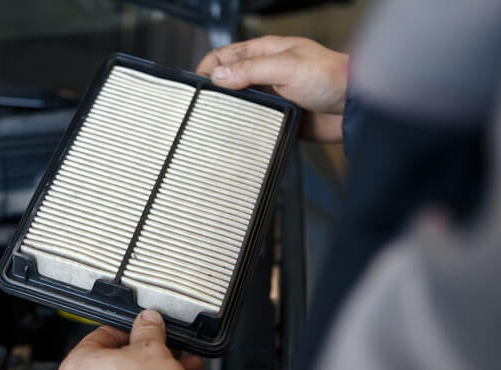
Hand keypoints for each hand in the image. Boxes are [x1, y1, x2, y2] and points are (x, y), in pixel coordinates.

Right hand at [196, 36, 348, 142]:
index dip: (207, 68)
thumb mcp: (287, 67)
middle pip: (228, 81)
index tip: (196, 86)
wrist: (355, 108)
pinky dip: (242, 128)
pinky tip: (236, 134)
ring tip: (214, 121)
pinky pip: (252, 124)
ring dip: (227, 111)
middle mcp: (265, 74)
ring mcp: (271, 96)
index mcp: (266, 52)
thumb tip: (218, 75)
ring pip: (238, 104)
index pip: (225, 56)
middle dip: (212, 92)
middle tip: (201, 107)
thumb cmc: (331, 77)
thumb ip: (250, 70)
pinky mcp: (277, 118)